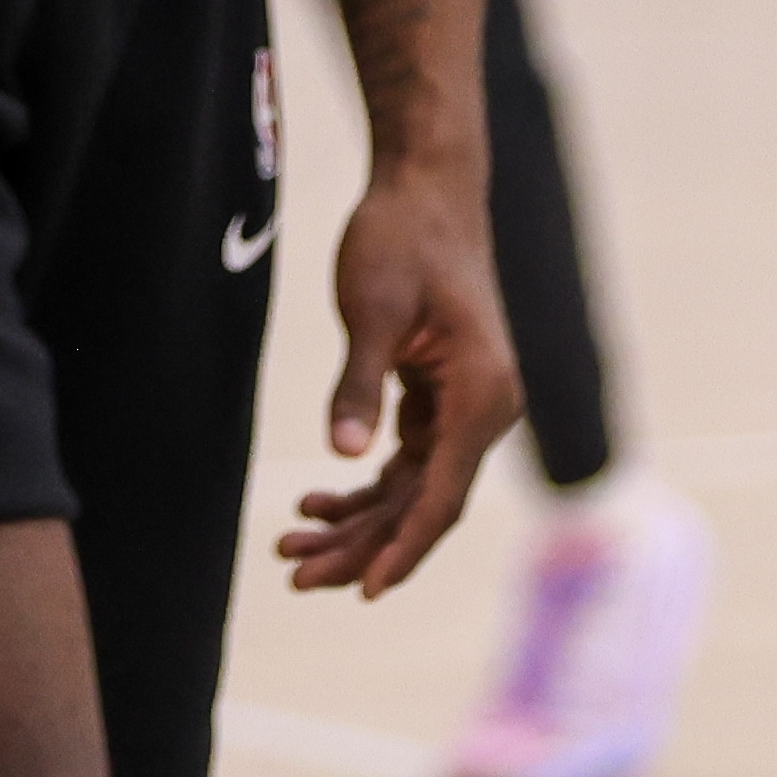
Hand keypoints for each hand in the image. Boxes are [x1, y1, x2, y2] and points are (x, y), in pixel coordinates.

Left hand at [274, 159, 521, 597]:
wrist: (425, 187)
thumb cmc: (401, 238)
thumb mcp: (370, 307)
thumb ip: (359, 384)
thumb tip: (343, 457)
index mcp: (483, 396)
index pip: (442, 496)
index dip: (401, 547)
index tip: (362, 590)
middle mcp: (485, 411)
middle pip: (424, 504)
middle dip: (361, 545)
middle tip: (295, 575)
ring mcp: (466, 406)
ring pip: (412, 488)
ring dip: (356, 522)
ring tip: (291, 549)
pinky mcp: (442, 396)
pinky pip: (407, 461)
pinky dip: (365, 486)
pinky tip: (317, 505)